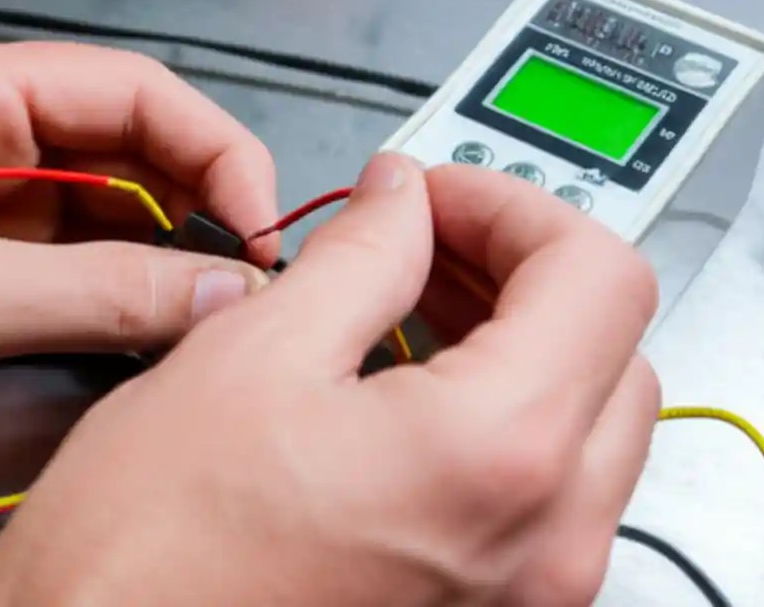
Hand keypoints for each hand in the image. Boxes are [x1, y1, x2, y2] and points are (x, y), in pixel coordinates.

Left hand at [0, 39, 278, 512]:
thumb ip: (90, 293)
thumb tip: (220, 293)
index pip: (123, 92)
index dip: (208, 146)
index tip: (260, 216)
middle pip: (128, 154)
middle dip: (201, 201)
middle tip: (259, 267)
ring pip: (111, 224)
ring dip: (172, 260)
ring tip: (228, 304)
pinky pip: (79, 286)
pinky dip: (129, 307)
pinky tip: (170, 329)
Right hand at [0, 154, 660, 606]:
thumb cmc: (148, 551)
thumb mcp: (250, 352)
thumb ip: (361, 253)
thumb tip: (403, 199)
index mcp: (496, 455)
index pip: (597, 276)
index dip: (517, 207)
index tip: (438, 197)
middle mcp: (544, 541)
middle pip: (615, 349)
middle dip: (524, 271)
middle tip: (424, 240)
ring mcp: (527, 594)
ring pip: (588, 427)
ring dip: (520, 343)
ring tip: (410, 307)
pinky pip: (543, 496)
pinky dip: (501, 421)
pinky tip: (408, 393)